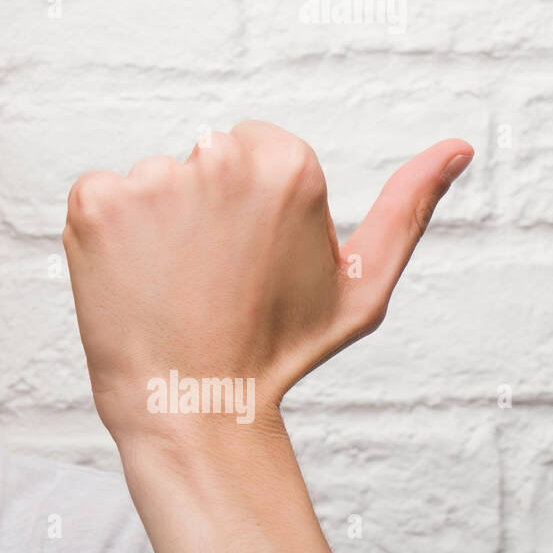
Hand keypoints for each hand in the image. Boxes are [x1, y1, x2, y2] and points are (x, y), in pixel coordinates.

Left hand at [62, 121, 472, 439]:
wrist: (190, 403)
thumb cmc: (276, 351)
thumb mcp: (361, 286)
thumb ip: (408, 208)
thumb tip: (458, 148)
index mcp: (286, 165)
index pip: (252, 148)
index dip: (249, 206)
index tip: (249, 256)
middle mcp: (216, 159)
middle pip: (200, 160)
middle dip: (203, 206)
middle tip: (210, 274)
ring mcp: (149, 180)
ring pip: (151, 182)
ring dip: (154, 222)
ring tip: (171, 282)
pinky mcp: (94, 203)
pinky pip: (99, 196)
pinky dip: (107, 233)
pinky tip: (131, 277)